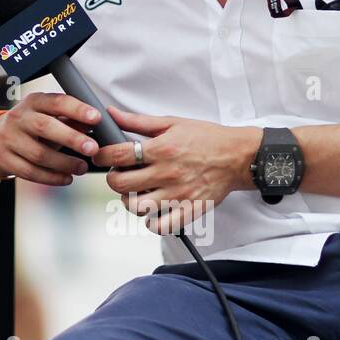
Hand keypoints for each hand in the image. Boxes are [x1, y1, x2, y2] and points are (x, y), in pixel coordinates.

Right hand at [0, 93, 102, 185]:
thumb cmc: (29, 127)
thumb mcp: (47, 117)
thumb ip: (70, 120)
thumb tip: (95, 124)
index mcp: (33, 102)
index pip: (56, 102)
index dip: (77, 109)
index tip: (96, 118)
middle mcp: (18, 117)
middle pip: (45, 127)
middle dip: (71, 138)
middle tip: (92, 149)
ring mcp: (7, 138)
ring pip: (38, 154)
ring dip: (64, 163)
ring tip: (82, 168)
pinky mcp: (2, 158)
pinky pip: (30, 172)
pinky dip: (51, 177)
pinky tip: (66, 178)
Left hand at [91, 107, 259, 234]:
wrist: (238, 156)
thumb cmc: (206, 138)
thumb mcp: (171, 123)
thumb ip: (138, 121)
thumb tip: (112, 114)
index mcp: (161, 149)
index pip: (118, 156)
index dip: (102, 157)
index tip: (101, 157)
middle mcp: (167, 173)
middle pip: (121, 185)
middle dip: (113, 180)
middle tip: (119, 175)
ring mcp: (178, 194)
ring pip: (137, 207)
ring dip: (129, 202)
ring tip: (134, 193)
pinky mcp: (189, 210)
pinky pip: (162, 226)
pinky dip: (151, 222)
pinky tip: (152, 211)